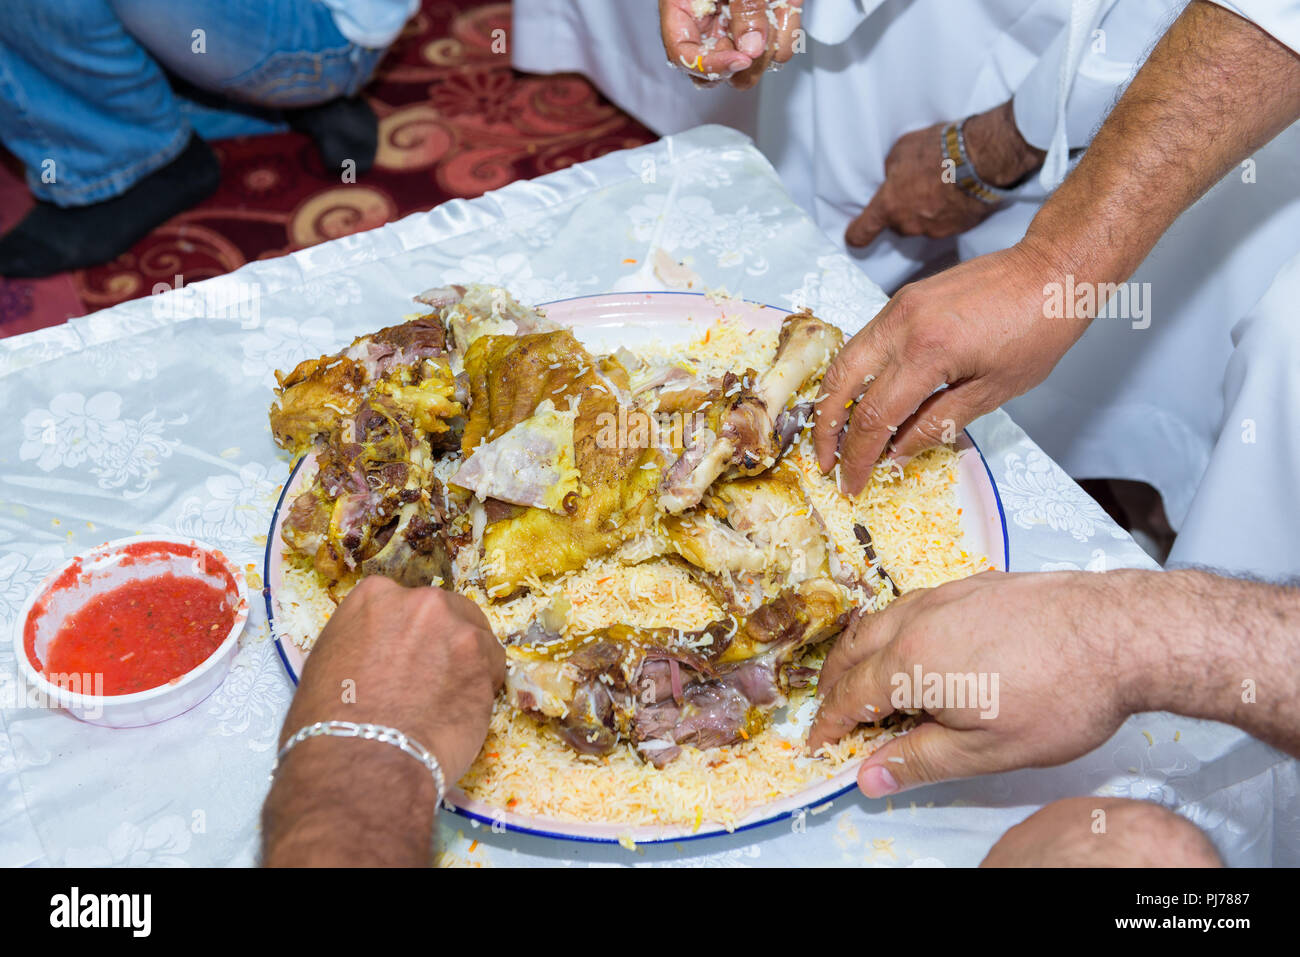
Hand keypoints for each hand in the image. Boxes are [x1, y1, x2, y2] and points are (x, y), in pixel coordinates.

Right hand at [282, 575, 504, 783]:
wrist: (364, 762)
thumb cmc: (330, 723)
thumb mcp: (328, 662)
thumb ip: (362, 641)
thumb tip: (379, 653)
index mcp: (374, 597)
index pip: (401, 604)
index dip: (407, 633)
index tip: (407, 656)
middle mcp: (419, 602)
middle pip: (444, 612)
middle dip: (440, 640)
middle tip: (432, 677)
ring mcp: (456, 628)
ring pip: (473, 636)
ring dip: (465, 662)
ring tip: (448, 699)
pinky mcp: (484, 658)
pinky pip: (492, 665)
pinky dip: (483, 684)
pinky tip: (462, 710)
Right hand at [659, 0, 802, 90]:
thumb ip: (742, 4)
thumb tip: (751, 47)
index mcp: (683, 5)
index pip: (682, 54)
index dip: (709, 65)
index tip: (739, 60)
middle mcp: (707, 22)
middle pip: (712, 74)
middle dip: (741, 66)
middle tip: (759, 43)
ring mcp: (734, 29)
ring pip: (748, 70)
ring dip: (768, 49)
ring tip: (775, 8)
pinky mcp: (764, 28)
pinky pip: (776, 52)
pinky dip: (787, 33)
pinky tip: (785, 5)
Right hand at [808, 570, 1147, 797]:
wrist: (1120, 633)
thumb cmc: (1060, 695)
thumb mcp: (988, 750)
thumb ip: (921, 761)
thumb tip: (867, 778)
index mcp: (912, 663)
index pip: (851, 695)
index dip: (829, 724)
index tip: (819, 743)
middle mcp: (918, 620)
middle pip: (854, 650)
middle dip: (834, 683)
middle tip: (831, 711)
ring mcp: (946, 595)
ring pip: (880, 620)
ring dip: (860, 651)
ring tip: (864, 675)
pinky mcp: (974, 583)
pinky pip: (912, 603)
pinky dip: (893, 627)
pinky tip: (915, 641)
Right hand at [811, 240, 1086, 493]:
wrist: (1052, 268)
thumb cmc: (1037, 331)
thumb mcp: (993, 390)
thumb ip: (938, 423)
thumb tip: (896, 452)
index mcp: (927, 353)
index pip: (874, 417)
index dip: (858, 456)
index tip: (852, 482)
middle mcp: (901, 326)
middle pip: (841, 385)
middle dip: (827, 430)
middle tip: (825, 462)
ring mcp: (897, 307)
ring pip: (845, 360)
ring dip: (832, 401)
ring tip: (833, 434)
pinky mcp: (902, 299)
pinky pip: (864, 341)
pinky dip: (852, 374)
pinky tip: (859, 397)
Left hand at [846, 101, 1045, 247]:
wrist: (982, 157)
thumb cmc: (938, 149)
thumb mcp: (901, 151)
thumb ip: (891, 172)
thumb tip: (893, 179)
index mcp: (888, 206)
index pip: (861, 233)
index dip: (856, 234)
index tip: (854, 234)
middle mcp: (908, 224)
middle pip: (896, 225)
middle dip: (901, 210)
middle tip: (914, 186)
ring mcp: (934, 231)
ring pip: (921, 225)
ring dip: (925, 210)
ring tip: (939, 185)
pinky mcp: (958, 230)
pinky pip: (945, 224)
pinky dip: (947, 212)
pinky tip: (955, 192)